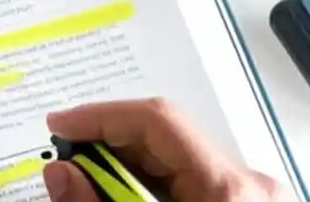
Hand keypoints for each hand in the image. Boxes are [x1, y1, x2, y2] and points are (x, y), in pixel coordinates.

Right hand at [43, 99, 284, 201]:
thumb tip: (60, 172)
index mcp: (227, 189)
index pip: (156, 120)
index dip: (100, 115)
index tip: (60, 125)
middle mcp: (247, 182)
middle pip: (162, 137)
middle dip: (106, 144)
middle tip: (66, 163)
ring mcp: (250, 192)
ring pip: (172, 158)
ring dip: (125, 167)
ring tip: (91, 186)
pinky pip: (186, 178)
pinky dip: (147, 184)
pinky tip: (122, 195)